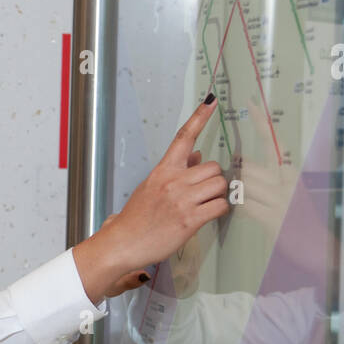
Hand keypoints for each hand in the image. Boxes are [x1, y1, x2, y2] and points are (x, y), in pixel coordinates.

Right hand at [73, 96, 228, 304]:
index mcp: (163, 171)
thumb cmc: (136, 218)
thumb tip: (197, 155)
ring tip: (205, 204)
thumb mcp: (152, 187)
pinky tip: (209, 214)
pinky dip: (220, 210)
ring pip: (219, 185)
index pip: (183, 137)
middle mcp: (173, 181)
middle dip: (214, 179)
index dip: (199, 117)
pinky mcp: (189, 220)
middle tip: (205, 191)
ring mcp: (182, 200)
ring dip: (218, 195)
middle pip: (213, 167)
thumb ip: (176, 170)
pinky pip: (220, 206)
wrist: (123, 243)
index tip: (211, 100)